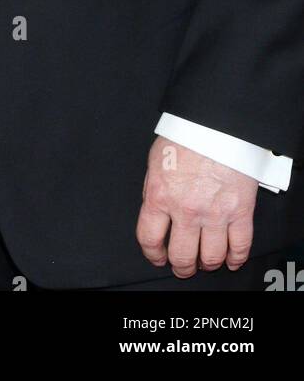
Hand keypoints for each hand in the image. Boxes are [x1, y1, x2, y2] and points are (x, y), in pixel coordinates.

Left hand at [136, 136, 257, 277]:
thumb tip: (155, 212)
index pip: (150, 239)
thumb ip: (155, 191)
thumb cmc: (185, 136)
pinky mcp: (240, 212)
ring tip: (206, 262)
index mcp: (160, 196)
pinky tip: (231, 259)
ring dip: (207, 264)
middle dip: (181, 266)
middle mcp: (186, 210)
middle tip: (183, 266)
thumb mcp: (155, 162)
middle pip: (182, 256)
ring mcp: (215, 214)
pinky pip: (239, 246)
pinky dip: (235, 258)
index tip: (157, 257)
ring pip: (211, 257)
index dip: (153, 254)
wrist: (216, 123)